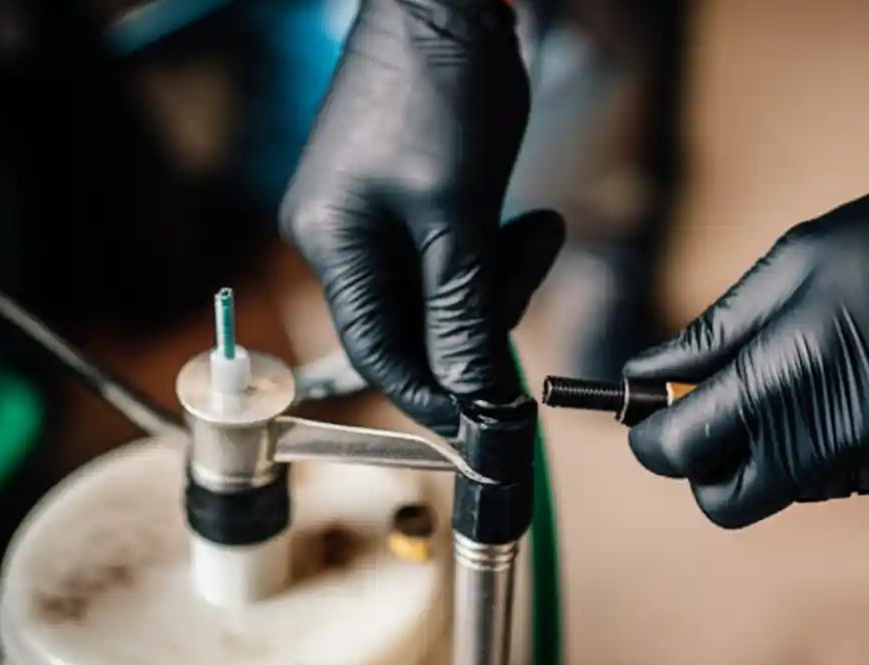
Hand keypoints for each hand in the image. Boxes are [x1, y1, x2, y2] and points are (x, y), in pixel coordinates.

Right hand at [280, 0, 563, 435]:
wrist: (445, 0)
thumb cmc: (440, 89)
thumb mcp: (457, 211)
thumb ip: (459, 307)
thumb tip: (468, 391)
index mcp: (333, 243)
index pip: (378, 353)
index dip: (435, 393)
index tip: (490, 419)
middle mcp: (340, 237)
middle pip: (412, 325)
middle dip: (481, 314)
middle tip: (528, 268)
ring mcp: (371, 218)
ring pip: (438, 292)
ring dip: (497, 277)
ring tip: (535, 228)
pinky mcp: (406, 199)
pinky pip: (448, 256)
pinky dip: (492, 251)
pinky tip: (526, 219)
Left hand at [626, 87, 868, 528]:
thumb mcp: (792, 265)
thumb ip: (711, 334)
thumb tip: (645, 372)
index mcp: (784, 383)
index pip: (677, 452)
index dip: (653, 433)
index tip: (652, 405)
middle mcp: (829, 444)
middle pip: (725, 499)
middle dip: (707, 460)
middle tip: (718, 402)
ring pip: (787, 486)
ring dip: (775, 443)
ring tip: (815, 364)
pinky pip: (843, 474)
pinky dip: (831, 440)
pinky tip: (866, 376)